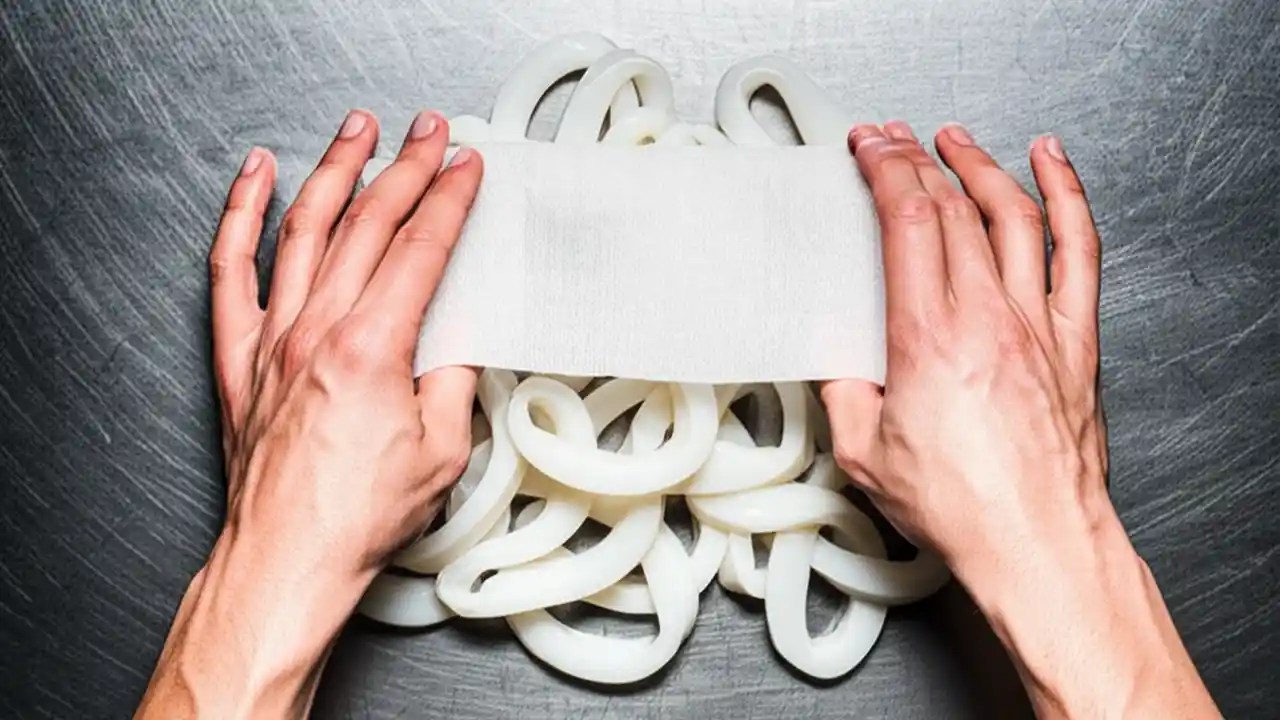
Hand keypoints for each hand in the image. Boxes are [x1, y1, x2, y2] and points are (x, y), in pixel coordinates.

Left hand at [212, 109, 479, 580]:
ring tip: (358, 130)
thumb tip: (460, 335)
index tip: (467, 167)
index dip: (449, 200)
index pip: (420, 249)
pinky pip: (231, 270)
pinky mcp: (241, 357)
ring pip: (305, 230)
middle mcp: (317, 331)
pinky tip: (256, 179)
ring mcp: (272, 339)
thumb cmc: (359, 517)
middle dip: (406, 168)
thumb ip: (453, 377)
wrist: (289, 558)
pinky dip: (241, 216)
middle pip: (369, 225)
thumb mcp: (444, 448)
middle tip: (430, 131)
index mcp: (372, 349)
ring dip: (336, 172)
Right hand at [822, 121, 1105, 579]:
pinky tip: (1052, 166)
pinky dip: (1067, 196)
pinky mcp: (1074, 338)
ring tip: (955, 140)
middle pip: (953, 207)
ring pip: (1012, 215)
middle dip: (917, 159)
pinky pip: (1078, 248)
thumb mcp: (864, 455)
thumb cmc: (961, 507)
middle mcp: (985, 317)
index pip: (908, 222)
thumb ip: (842, 394)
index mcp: (927, 338)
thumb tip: (834, 361)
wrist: (1037, 541)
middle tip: (895, 140)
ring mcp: (1036, 322)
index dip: (885, 170)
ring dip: (980, 166)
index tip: (868, 147)